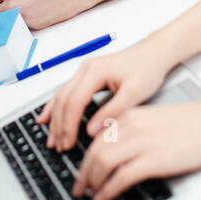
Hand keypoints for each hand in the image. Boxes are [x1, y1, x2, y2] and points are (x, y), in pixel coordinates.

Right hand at [38, 41, 173, 150]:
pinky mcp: (86, 76)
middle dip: (59, 125)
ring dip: (55, 119)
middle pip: (63, 100)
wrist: (154, 53)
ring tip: (52, 139)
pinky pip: (65, 92)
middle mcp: (85, 69)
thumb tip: (92, 130)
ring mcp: (84, 71)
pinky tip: (46, 117)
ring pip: (61, 96)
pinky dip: (54, 106)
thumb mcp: (134, 93)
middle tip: (58, 146)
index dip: (69, 125)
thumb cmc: (147, 68)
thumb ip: (112, 111)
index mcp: (95, 71)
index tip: (67, 143)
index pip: (74, 102)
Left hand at [71, 101, 200, 199]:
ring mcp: (142, 143)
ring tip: (90, 195)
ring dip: (92, 182)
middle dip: (83, 174)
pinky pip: (121, 177)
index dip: (85, 158)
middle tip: (79, 188)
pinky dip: (108, 189)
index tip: (82, 171)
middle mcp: (132, 127)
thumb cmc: (196, 124)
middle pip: (94, 151)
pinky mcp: (154, 159)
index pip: (97, 138)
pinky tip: (105, 197)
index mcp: (132, 116)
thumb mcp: (157, 120)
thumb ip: (136, 132)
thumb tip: (120, 153)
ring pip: (102, 163)